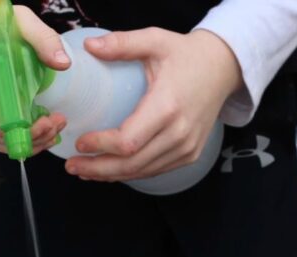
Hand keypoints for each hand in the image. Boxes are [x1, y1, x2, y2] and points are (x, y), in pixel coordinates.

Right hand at [0, 0, 69, 153]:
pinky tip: (18, 127)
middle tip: (54, 126)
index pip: (1, 127)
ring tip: (42, 126)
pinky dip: (2, 141)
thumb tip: (63, 63)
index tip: (52, 122)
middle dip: (33, 139)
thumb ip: (43, 39)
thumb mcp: (21, 21)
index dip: (31, 133)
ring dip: (21, 142)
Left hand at [66, 28, 242, 180]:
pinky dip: (131, 173)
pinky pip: (154, 170)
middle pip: (132, 164)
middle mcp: (178, 134)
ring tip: (86, 171)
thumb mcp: (155, 40)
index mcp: (167, 107)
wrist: (222, 69)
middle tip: (73, 167)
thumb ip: (121, 43)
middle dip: (99, 168)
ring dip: (112, 175)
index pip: (128, 140)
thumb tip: (88, 47)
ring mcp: (186, 148)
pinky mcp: (189, 155)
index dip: (101, 146)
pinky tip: (111, 170)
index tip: (80, 142)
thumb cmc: (187, 55)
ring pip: (142, 172)